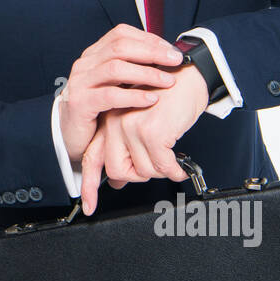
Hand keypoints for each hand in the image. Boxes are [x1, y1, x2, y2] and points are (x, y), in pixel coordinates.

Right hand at [59, 24, 182, 164]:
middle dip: (152, 52)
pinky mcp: (79, 103)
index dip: (148, 39)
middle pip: (120, 47)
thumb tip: (165, 57)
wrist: (70, 136)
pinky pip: (110, 95)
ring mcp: (79, 82)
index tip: (171, 50)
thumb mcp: (115, 84)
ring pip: (115, 68)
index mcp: (93, 54)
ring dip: (147, 73)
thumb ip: (132, 69)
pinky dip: (134, 96)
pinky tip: (151, 99)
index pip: (121, 34)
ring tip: (168, 81)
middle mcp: (84, 64)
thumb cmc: (98, 110)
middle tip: (175, 61)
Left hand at [79, 63, 209, 214]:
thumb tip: (116, 181)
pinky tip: (179, 167)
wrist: (189, 74)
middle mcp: (115, 123)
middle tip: (156, 168)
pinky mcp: (151, 131)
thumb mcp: (141, 122)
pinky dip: (174, 171)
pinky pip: (163, 166)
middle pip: (118, 170)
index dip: (90, 185)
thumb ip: (126, 148)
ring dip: (162, 170)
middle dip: (140, 176)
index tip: (90, 206)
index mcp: (109, 121)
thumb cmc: (169, 97)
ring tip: (171, 159)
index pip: (92, 158)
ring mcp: (131, 126)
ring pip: (144, 171)